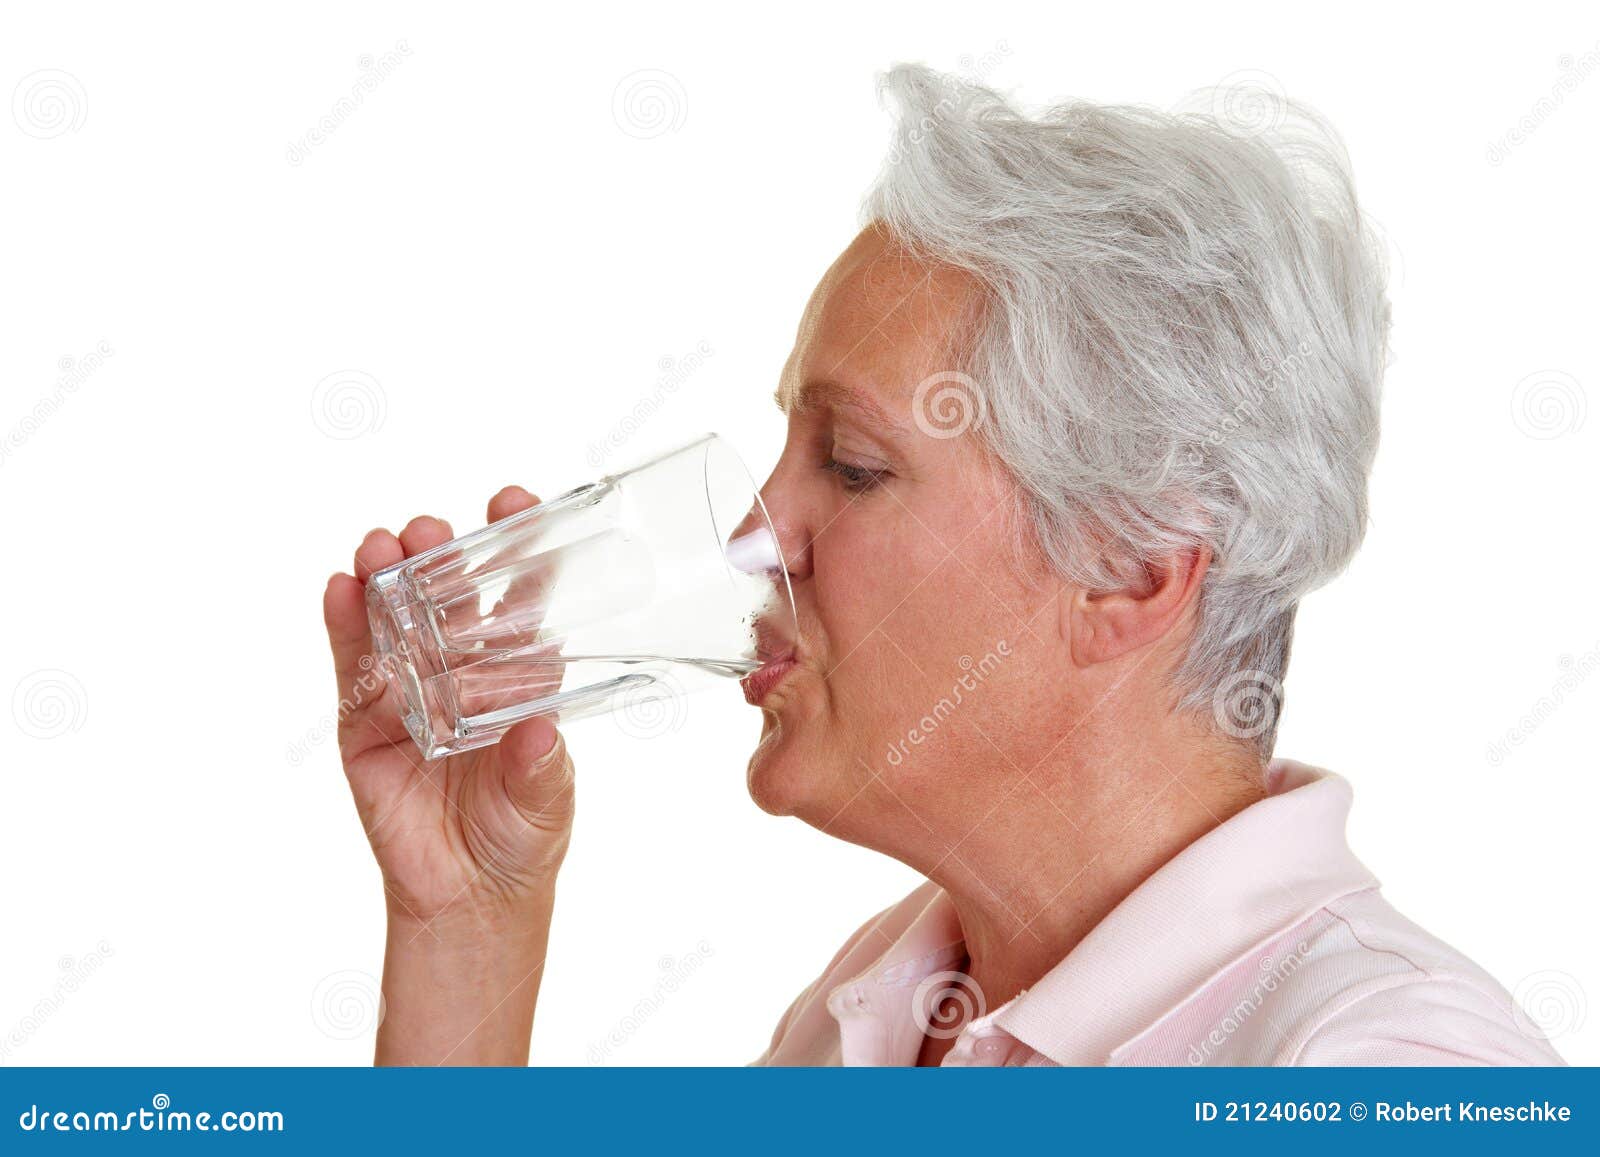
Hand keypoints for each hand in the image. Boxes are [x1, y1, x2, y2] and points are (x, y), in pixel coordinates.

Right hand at [322, 486, 575, 937]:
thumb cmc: (521, 834)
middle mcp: (464, 670)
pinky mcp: (364, 719)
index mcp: (520, 676)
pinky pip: (351, 664)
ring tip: (380, 547)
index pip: (522, 599)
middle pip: (450, 597)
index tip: (516, 502)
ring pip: (394, 619)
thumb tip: (538, 733)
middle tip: (431, 531)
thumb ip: (539, 766)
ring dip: (386, 578)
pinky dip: (343, 624)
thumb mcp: (545, 800)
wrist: (467, 896)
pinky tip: (339, 589)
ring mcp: (410, 688)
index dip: (519, 550)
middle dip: (441, 556)